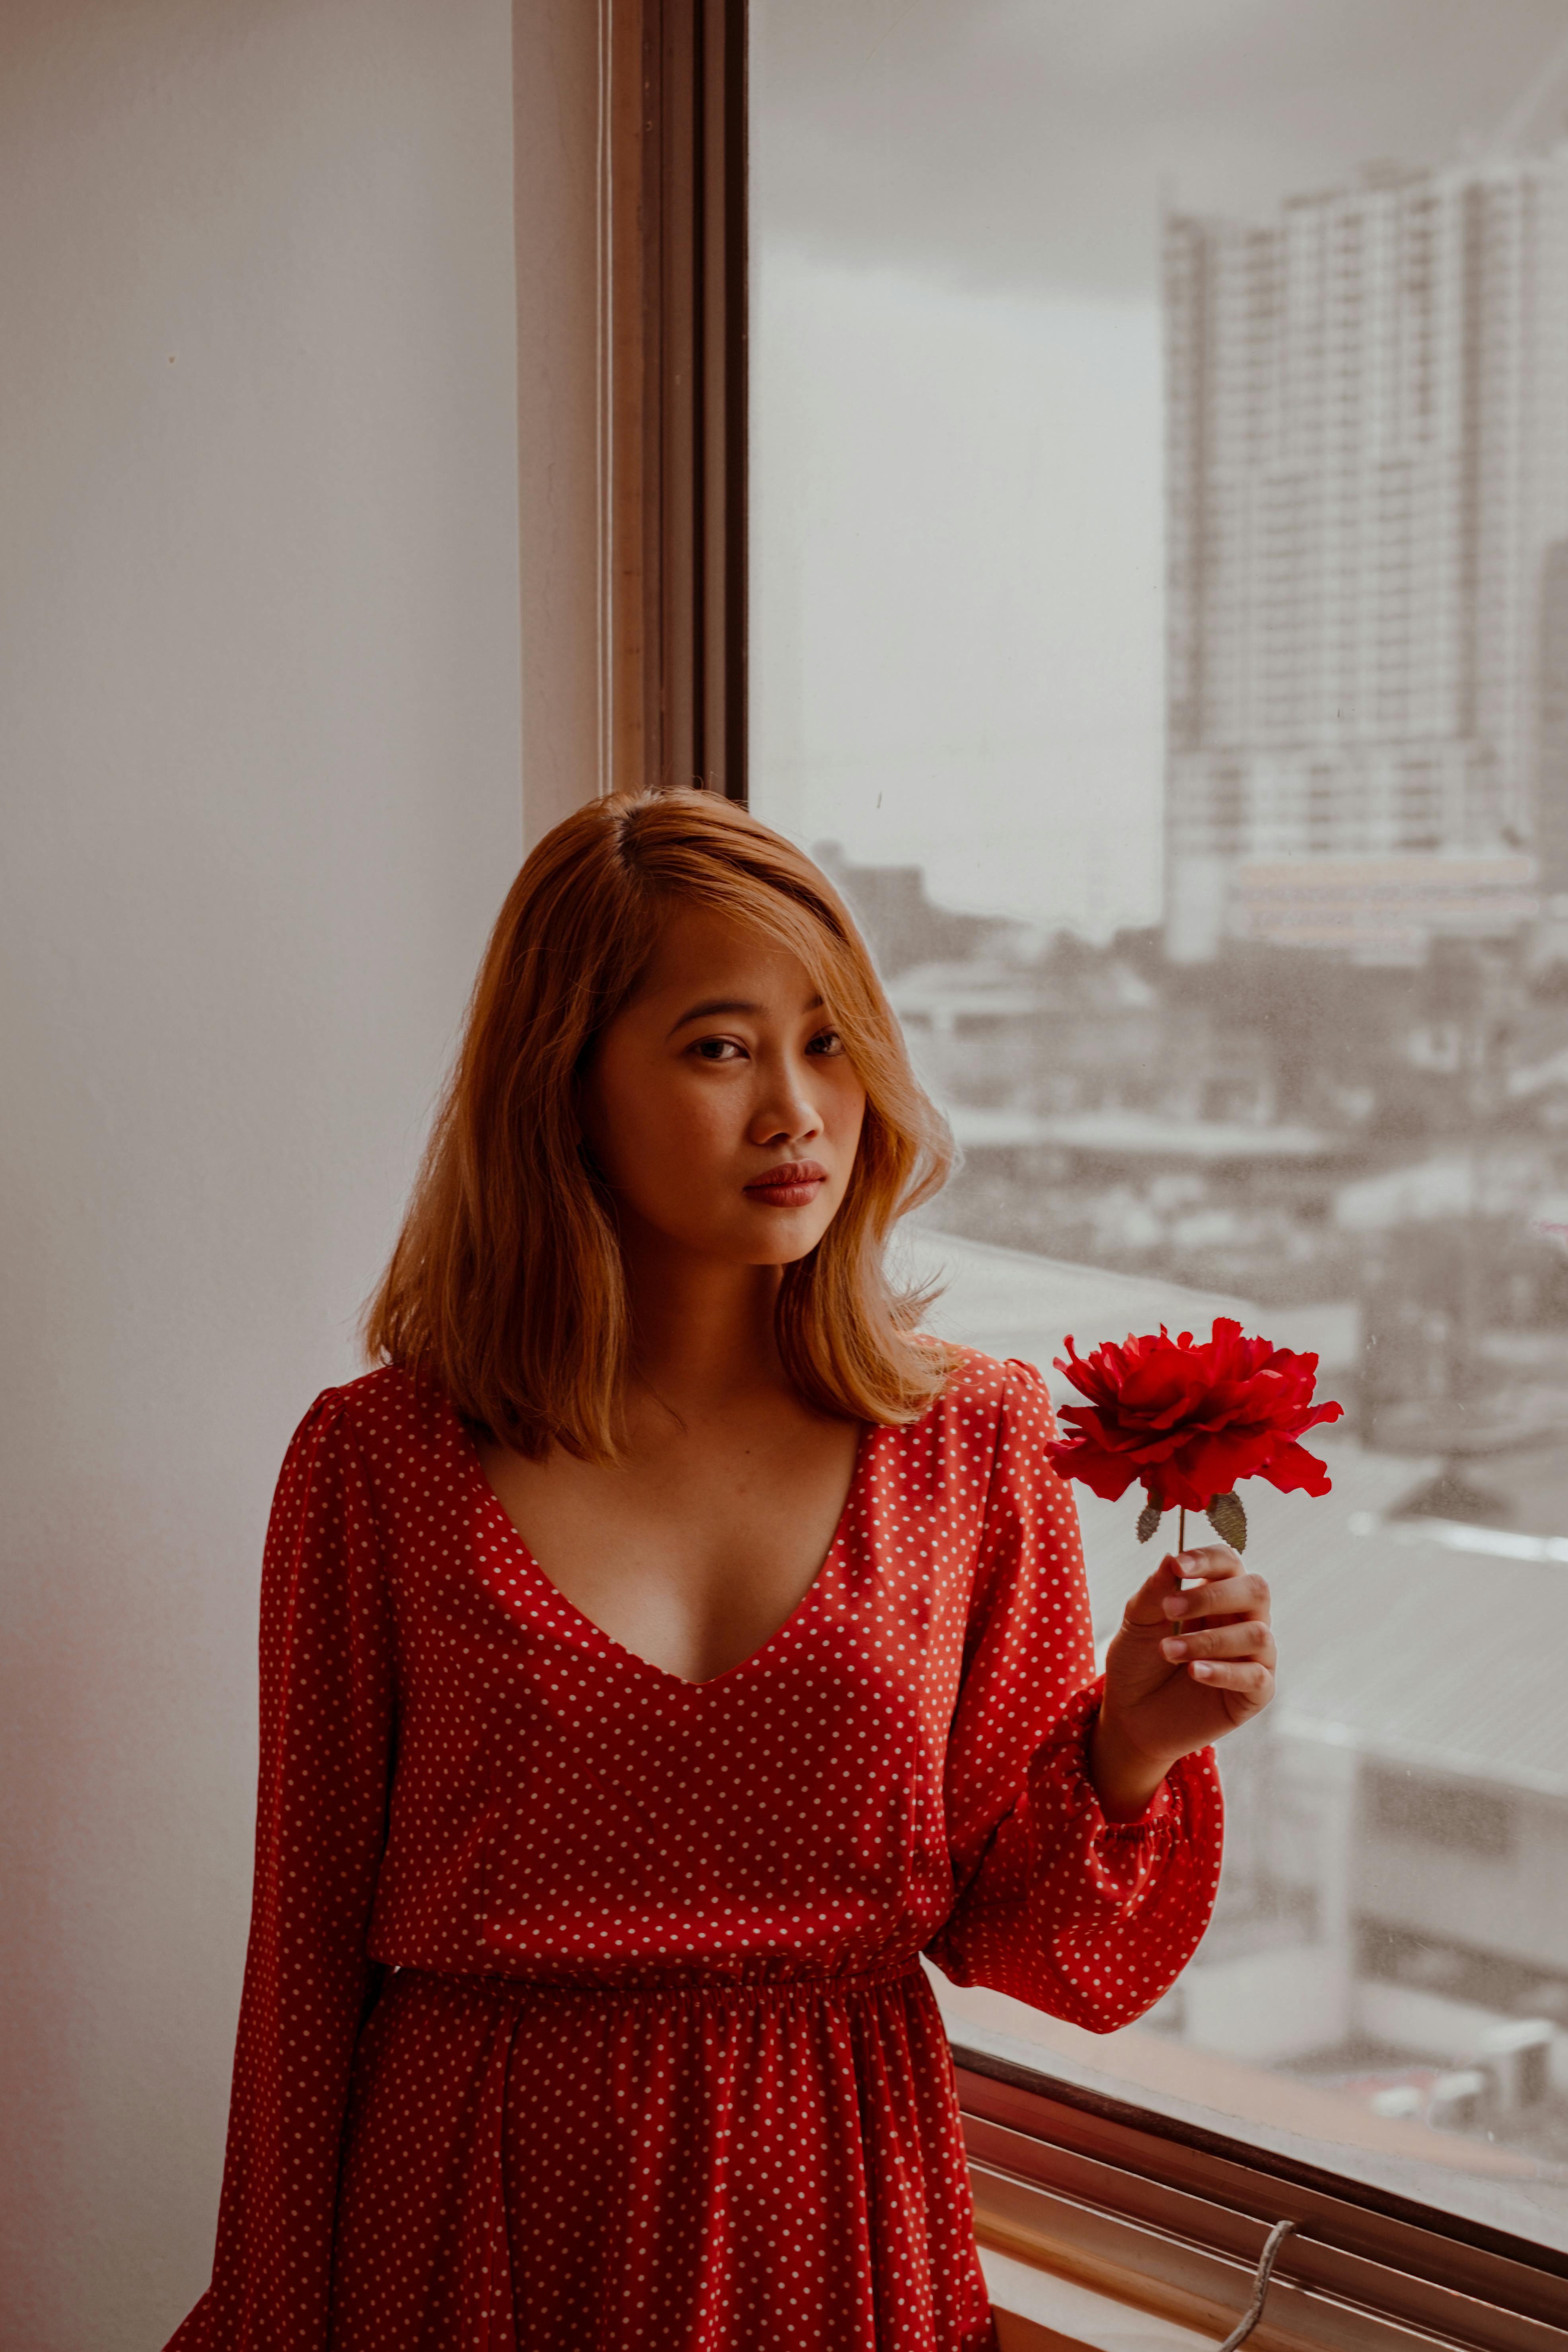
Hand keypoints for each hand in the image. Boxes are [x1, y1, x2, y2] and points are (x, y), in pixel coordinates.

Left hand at [1088, 1546, 1274, 1820]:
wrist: (1131, 1717)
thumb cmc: (1138, 1663)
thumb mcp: (1137, 1623)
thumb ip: (1155, 1592)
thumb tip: (1170, 1556)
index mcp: (1217, 1595)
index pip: (1228, 1563)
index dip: (1207, 1560)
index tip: (1177, 1566)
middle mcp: (1243, 1620)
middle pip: (1255, 1590)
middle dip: (1212, 1596)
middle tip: (1170, 1609)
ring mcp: (1254, 1657)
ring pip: (1256, 1634)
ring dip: (1208, 1639)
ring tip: (1167, 1651)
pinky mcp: (1256, 1693)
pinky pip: (1256, 1676)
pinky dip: (1224, 1671)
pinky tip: (1193, 1672)